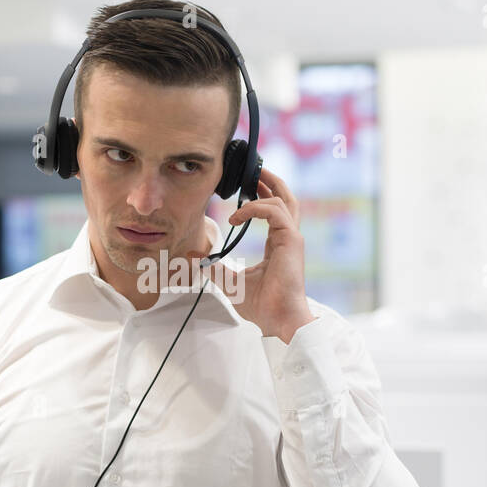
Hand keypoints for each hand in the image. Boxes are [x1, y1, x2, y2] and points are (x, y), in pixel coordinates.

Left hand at [188, 166, 315, 342]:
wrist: (277, 318)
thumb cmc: (261, 305)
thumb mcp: (231, 282)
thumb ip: (215, 267)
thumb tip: (195, 259)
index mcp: (278, 244)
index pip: (274, 211)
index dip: (262, 195)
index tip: (246, 186)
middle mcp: (287, 237)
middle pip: (286, 198)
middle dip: (271, 180)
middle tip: (254, 168)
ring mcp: (291, 238)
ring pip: (283, 200)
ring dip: (265, 187)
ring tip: (248, 181)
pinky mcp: (291, 241)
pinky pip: (274, 211)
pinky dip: (254, 208)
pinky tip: (236, 217)